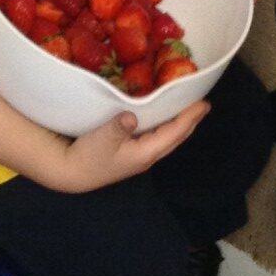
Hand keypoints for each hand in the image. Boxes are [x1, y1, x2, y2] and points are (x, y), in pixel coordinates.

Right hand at [55, 101, 209, 190]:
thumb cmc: (87, 156)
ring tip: (188, 111)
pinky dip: (165, 127)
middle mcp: (147, 156)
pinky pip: (156, 138)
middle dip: (190, 122)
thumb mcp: (101, 138)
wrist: (71, 172)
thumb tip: (131, 117)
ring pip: (167, 139)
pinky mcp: (131, 154)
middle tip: (203, 105)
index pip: (174, 133)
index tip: (204, 103)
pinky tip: (163, 119)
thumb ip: (118, 126)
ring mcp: (139, 157)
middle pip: (175, 138)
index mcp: (145, 153)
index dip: (190, 118)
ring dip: (179, 125)